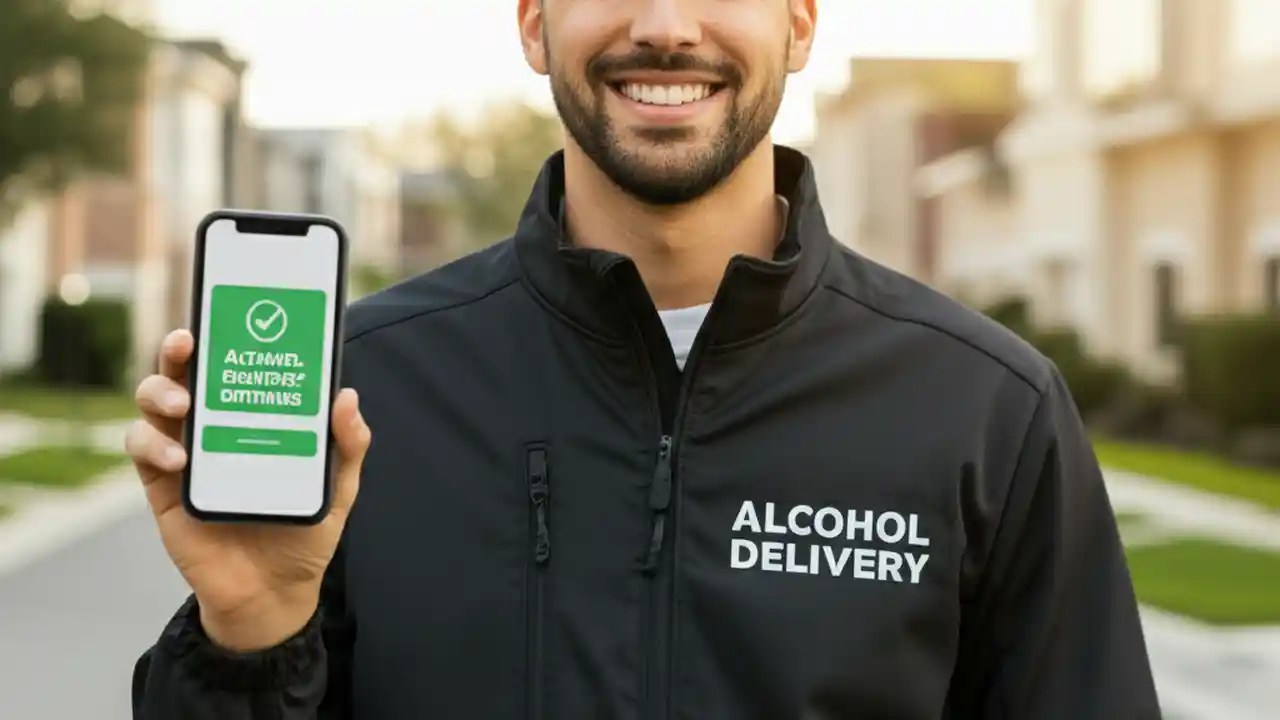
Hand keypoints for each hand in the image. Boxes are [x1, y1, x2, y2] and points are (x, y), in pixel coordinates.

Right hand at [125, 329, 370, 651]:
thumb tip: (347, 396)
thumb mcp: (337, 488)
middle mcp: (215, 425)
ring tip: (184, 407)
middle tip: (189, 345)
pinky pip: (141, 451)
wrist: (274, 593)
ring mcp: (184, 452)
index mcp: (254, 417)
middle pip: (185, 372)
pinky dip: (152, 446)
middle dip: (179, 350)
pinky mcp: (162, 486)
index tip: (227, 314)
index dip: (225, 336)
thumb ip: (348, 445)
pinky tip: (179, 459)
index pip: (234, 366)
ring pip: (153, 403)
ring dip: (160, 393)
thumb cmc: (304, 532)